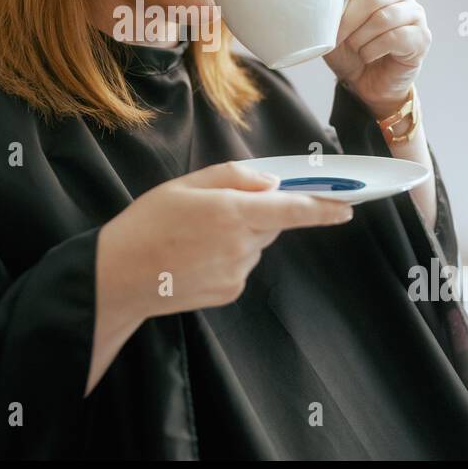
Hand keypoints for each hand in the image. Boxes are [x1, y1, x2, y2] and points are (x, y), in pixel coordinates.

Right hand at [97, 161, 353, 322]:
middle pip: (270, 224)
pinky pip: (242, 266)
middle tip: (216, 211)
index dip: (323, 208)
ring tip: (195, 237)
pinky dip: (227, 257)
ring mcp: (237, 273)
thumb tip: (271, 183)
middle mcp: (241, 245)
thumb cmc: (147, 223)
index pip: (293, 209)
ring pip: (255, 246)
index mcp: (232, 212)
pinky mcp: (230, 292)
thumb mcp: (185, 184)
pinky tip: (196, 257)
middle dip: (257, 213)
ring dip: (239, 236)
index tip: (347, 206)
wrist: (120, 276)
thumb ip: (234, 177)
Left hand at [322, 0, 431, 119]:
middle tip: (337, 38)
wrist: (366, 83)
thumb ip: (325, 9)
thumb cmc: (348, 51)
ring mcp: (414, 13)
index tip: (326, 10)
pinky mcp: (422, 37)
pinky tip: (368, 56)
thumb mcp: (329, 28)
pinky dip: (374, 50)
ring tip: (355, 48)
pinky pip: (396, 37)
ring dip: (361, 38)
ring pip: (384, 17)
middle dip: (348, 20)